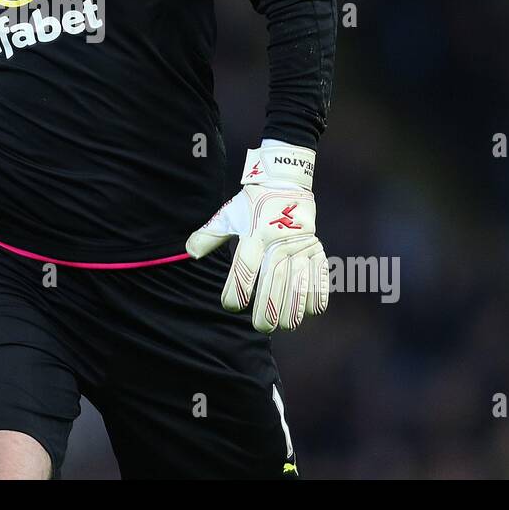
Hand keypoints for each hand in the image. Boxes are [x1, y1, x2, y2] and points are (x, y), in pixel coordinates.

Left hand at [186, 143, 328, 332]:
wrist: (285, 182)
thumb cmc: (252, 204)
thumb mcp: (229, 215)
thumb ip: (208, 235)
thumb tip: (189, 252)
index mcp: (254, 234)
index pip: (245, 268)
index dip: (238, 290)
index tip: (232, 306)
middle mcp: (278, 242)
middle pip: (274, 280)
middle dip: (268, 308)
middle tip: (260, 327)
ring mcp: (300, 246)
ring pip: (299, 282)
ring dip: (293, 308)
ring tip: (284, 325)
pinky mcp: (316, 248)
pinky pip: (320, 275)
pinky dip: (316, 294)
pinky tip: (309, 311)